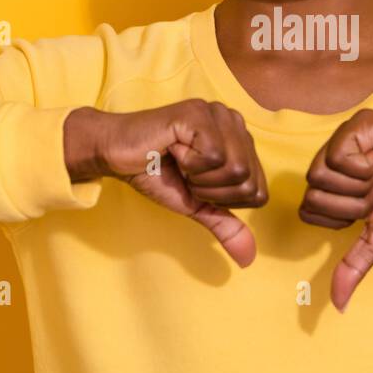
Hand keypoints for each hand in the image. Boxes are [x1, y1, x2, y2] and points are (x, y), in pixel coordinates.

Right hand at [65, 100, 267, 267]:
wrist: (115, 153)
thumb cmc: (156, 173)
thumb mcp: (196, 204)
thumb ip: (224, 224)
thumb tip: (248, 258)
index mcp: (240, 140)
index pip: (258, 191)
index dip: (224, 200)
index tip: (196, 183)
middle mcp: (234, 121)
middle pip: (248, 180)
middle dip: (211, 190)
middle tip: (185, 173)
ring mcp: (217, 114)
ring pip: (235, 169)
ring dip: (200, 178)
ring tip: (179, 160)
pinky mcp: (199, 113)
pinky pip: (213, 156)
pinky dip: (189, 164)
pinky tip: (173, 149)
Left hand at [298, 108, 372, 312]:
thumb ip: (354, 264)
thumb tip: (338, 304)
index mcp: (333, 180)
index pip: (308, 209)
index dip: (340, 217)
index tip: (370, 206)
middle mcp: (333, 156)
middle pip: (313, 194)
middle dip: (353, 204)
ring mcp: (345, 137)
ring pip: (321, 175)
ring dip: (361, 187)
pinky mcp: (360, 124)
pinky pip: (340, 155)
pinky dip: (366, 168)